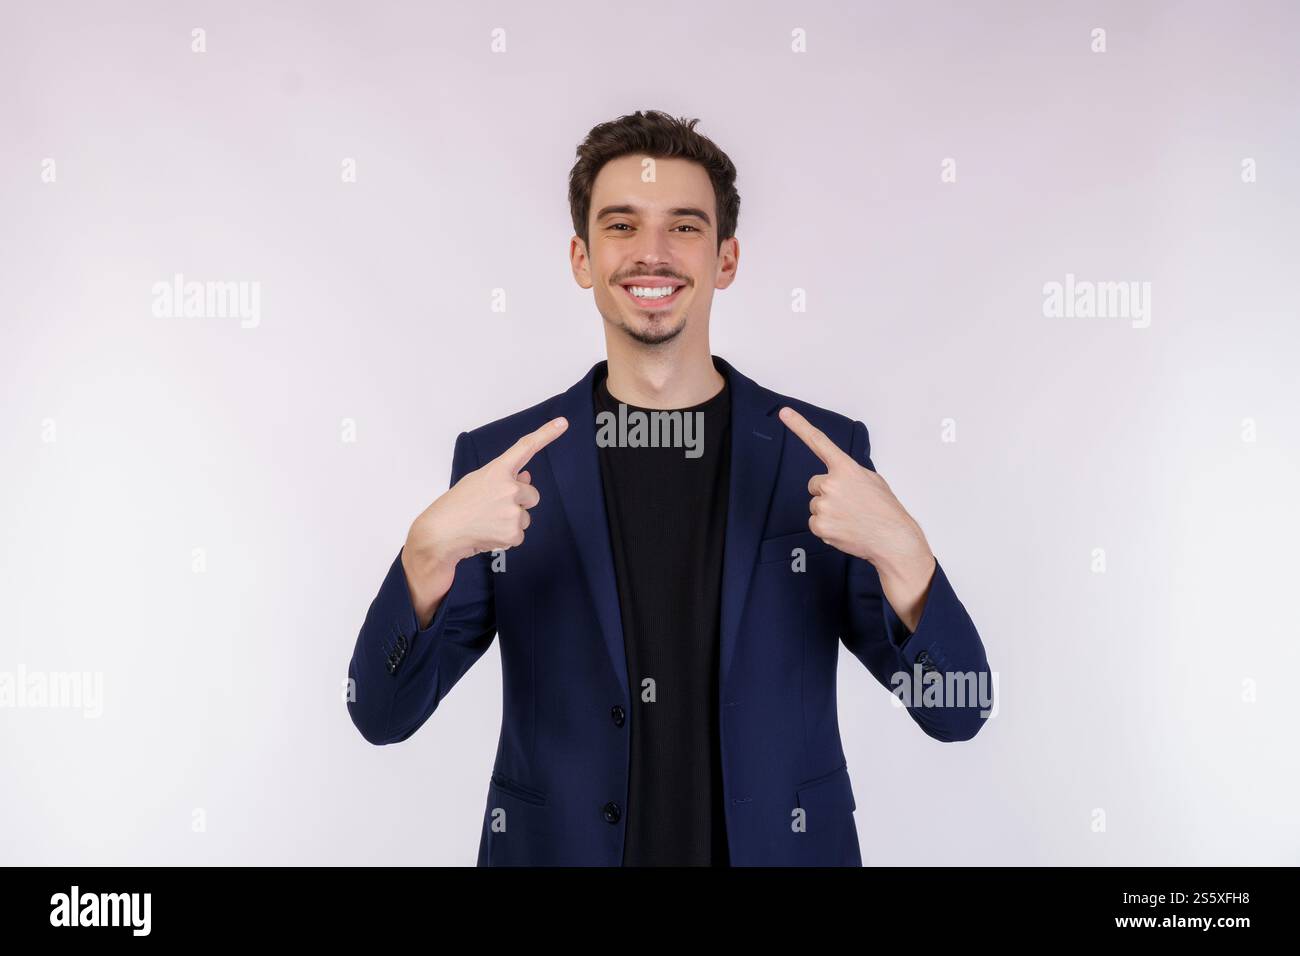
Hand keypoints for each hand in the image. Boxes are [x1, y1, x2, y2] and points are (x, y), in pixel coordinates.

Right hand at [402, 416, 567, 625]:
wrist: (440, 533)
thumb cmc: (455, 506)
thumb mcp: (478, 482)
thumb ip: (504, 478)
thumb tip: (528, 477)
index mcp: (497, 470)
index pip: (525, 447)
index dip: (546, 433)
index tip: (562, 423)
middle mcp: (509, 488)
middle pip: (532, 495)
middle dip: (519, 502)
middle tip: (492, 508)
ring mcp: (512, 511)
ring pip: (525, 517)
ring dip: (510, 522)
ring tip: (486, 522)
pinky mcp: (512, 533)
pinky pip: (519, 535)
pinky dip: (506, 537)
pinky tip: (488, 533)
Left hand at [778, 406, 934, 629]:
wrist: (892, 538)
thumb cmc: (885, 510)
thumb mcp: (872, 480)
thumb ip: (849, 474)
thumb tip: (837, 479)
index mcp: (845, 468)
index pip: (818, 442)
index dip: (799, 425)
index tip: (784, 413)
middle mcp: (831, 483)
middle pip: (815, 485)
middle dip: (828, 493)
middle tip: (850, 505)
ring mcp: (824, 505)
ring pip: (815, 505)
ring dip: (829, 512)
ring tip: (851, 519)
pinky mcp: (820, 525)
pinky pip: (815, 523)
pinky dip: (827, 528)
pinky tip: (845, 529)